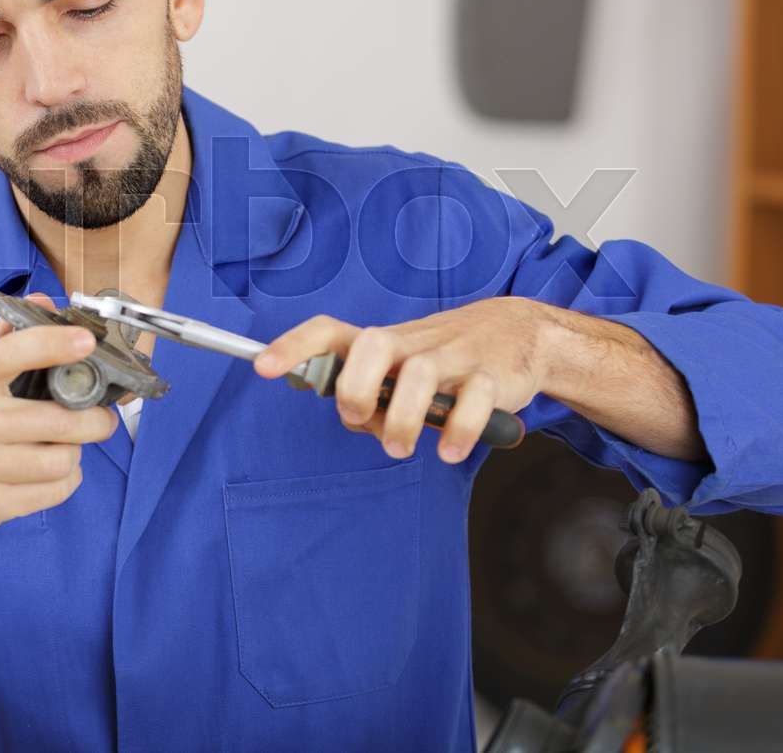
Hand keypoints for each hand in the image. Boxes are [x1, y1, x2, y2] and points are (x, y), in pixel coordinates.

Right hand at [0, 293, 119, 548]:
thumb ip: (2, 342)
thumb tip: (43, 303)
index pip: (13, 352)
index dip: (55, 343)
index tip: (85, 342)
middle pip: (58, 419)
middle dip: (95, 420)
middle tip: (100, 418)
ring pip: (61, 460)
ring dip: (75, 455)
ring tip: (66, 448)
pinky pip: (51, 493)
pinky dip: (64, 483)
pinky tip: (52, 474)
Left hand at [251, 297, 556, 463]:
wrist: (519, 333)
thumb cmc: (440, 361)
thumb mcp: (398, 371)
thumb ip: (370, 395)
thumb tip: (350, 417)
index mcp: (381, 342)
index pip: (329, 331)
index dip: (294, 346)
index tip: (263, 368)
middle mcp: (412, 343)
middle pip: (371, 345)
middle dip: (356, 387)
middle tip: (359, 418)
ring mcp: (453, 356)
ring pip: (418, 375)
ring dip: (403, 420)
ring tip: (401, 447)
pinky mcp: (492, 376)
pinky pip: (474, 400)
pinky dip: (459, 432)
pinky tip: (449, 451)